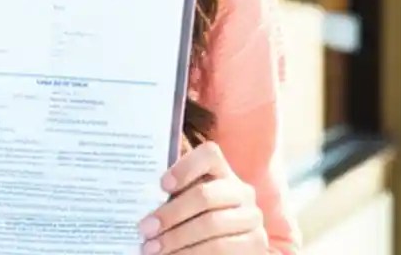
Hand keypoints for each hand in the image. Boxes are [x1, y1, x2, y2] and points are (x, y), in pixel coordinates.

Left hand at [138, 142, 267, 253]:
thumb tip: (144, 206)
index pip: (209, 155)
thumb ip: (172, 199)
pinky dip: (192, 254)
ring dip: (176, 239)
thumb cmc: (196, 225)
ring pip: (211, 224)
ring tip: (152, 249)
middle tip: (145, 229)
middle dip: (170, 214)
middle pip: (205, 195)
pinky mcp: (256, 243)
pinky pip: (221, 248)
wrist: (225, 249)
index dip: (185, 167)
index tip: (162, 185)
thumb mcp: (186, 207)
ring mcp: (252, 217)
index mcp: (223, 173)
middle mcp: (242, 191)